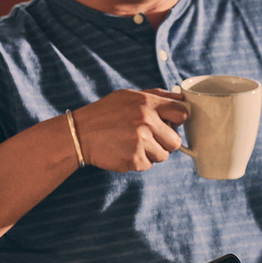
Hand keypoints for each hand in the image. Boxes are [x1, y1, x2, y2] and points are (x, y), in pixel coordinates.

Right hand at [70, 89, 189, 171]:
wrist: (79, 133)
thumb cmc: (106, 113)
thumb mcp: (129, 96)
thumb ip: (157, 96)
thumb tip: (182, 99)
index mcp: (147, 103)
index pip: (182, 113)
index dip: (177, 120)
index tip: (169, 123)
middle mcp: (146, 121)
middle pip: (175, 141)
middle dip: (165, 142)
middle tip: (148, 137)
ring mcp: (140, 141)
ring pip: (163, 155)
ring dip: (152, 153)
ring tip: (133, 143)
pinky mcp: (133, 159)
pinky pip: (148, 165)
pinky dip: (139, 161)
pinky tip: (125, 151)